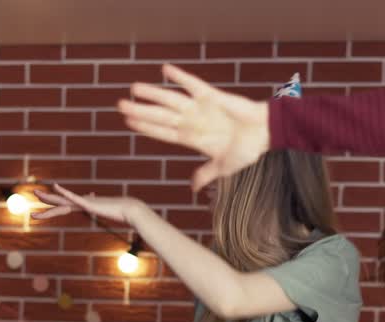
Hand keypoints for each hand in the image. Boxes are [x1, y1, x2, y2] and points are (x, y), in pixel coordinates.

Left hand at [32, 184, 143, 224]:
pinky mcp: (88, 203)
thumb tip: (100, 204)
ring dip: (48, 198)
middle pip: (59, 202)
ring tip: (36, 193)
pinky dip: (63, 192)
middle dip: (46, 199)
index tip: (43, 210)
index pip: (65, 207)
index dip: (52, 209)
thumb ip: (102, 210)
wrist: (129, 210)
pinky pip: (73, 197)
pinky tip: (55, 186)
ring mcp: (84, 202)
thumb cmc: (120, 214)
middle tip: (34, 193)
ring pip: (62, 201)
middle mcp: (82, 202)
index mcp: (84, 206)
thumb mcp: (107, 214)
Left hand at [117, 64, 269, 191]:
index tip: (128, 123)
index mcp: (192, 138)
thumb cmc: (247, 150)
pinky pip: (192, 85)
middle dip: (140, 111)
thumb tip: (193, 189)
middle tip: (119, 105)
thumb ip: (206, 174)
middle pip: (160, 116)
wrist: (265, 134)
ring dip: (152, 94)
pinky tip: (164, 70)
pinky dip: (179, 78)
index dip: (145, 128)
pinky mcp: (212, 97)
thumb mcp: (223, 167)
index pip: (162, 133)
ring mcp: (200, 108)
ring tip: (133, 89)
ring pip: (170, 101)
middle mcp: (192, 121)